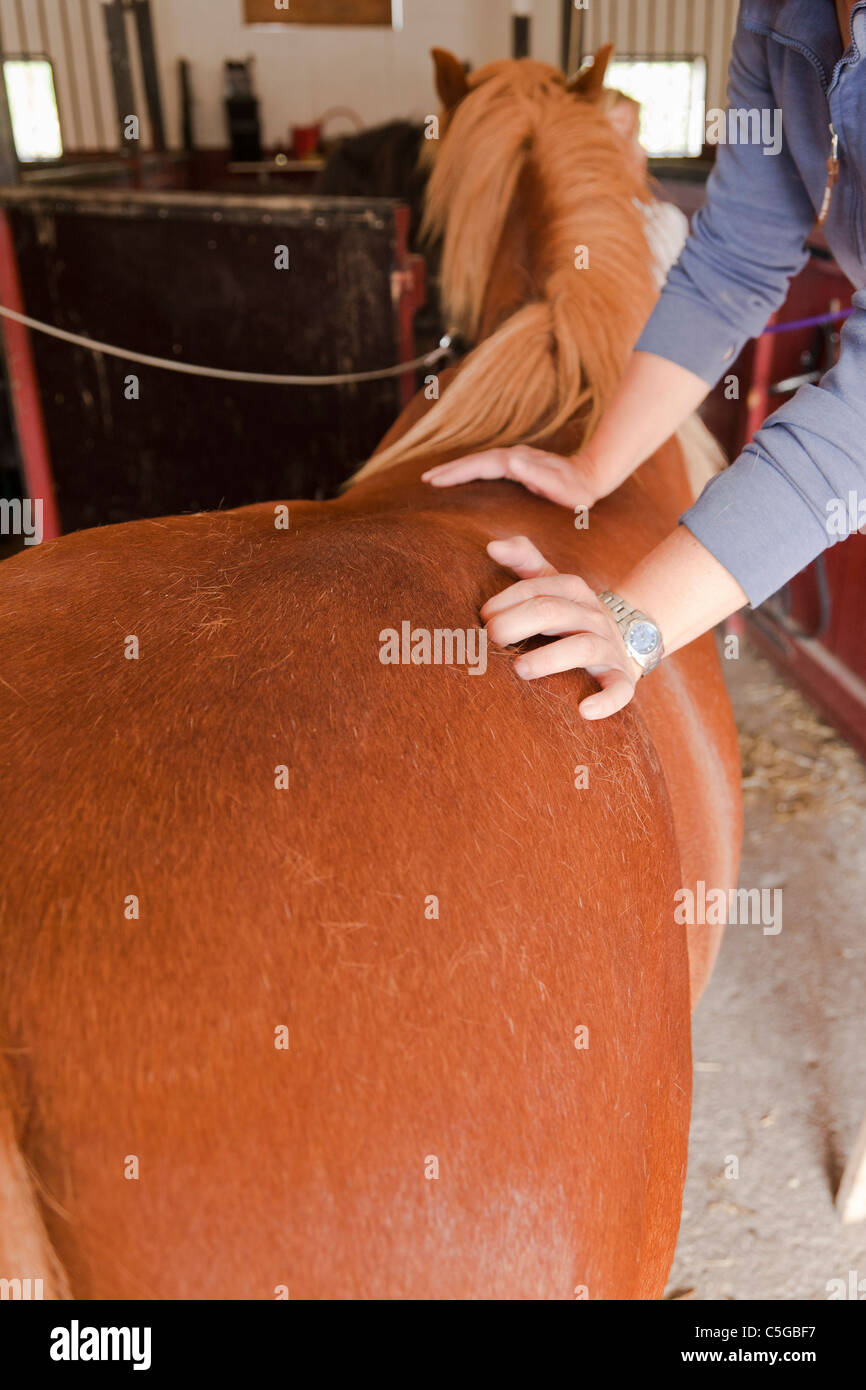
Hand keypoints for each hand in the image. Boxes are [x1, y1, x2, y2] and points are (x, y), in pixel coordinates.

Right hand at [422, 444, 600, 510]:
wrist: (594, 476)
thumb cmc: (577, 489)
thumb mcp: (559, 485)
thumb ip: (536, 474)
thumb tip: (510, 461)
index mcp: (516, 462)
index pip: (478, 466)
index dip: (455, 473)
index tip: (433, 481)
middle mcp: (513, 457)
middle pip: (474, 461)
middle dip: (449, 470)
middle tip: (425, 480)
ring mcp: (516, 460)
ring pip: (479, 463)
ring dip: (457, 469)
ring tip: (437, 478)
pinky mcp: (519, 466)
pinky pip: (487, 468)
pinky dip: (471, 471)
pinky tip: (465, 478)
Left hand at [482, 535, 640, 719]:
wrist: (629, 638)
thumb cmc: (572, 614)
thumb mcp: (553, 583)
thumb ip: (524, 560)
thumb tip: (491, 545)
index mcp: (573, 591)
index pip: (538, 588)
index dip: (507, 600)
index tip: (483, 617)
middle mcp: (592, 616)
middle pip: (555, 612)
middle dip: (519, 622)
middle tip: (491, 638)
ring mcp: (608, 648)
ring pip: (583, 648)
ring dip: (550, 658)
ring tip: (520, 670)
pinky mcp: (622, 678)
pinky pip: (619, 689)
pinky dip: (605, 700)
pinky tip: (583, 711)